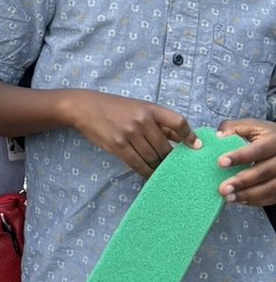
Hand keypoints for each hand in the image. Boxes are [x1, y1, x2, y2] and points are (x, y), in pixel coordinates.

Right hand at [64, 90, 195, 177]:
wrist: (85, 107)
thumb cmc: (114, 107)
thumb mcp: (138, 107)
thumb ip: (159, 121)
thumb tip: (181, 138)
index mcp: (150, 108)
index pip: (178, 122)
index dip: (189, 136)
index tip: (196, 147)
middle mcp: (142, 120)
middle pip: (165, 147)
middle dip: (170, 159)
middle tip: (175, 167)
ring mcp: (130, 133)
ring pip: (153, 158)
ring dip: (159, 167)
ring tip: (161, 172)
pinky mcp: (118, 145)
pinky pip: (138, 164)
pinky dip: (146, 172)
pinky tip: (150, 174)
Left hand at [215, 119, 275, 205]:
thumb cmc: (264, 137)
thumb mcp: (252, 127)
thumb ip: (234, 128)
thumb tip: (218, 137)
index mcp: (275, 141)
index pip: (259, 149)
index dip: (240, 156)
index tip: (221, 162)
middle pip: (265, 171)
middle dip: (243, 181)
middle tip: (223, 188)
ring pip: (271, 188)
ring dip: (248, 195)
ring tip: (228, 198)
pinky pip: (272, 197)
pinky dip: (256, 201)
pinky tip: (239, 200)